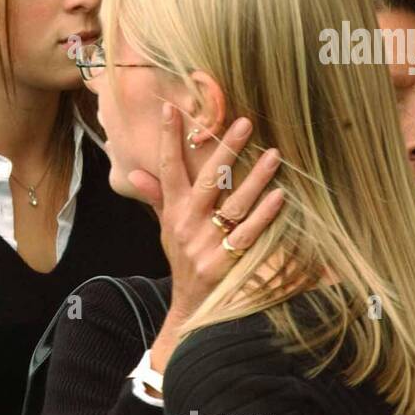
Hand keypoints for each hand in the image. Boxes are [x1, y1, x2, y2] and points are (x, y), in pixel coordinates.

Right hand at [134, 102, 284, 370]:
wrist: (191, 305)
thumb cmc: (182, 258)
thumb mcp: (165, 228)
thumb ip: (156, 197)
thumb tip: (134, 172)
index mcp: (172, 212)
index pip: (167, 169)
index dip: (167, 139)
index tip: (171, 109)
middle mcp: (186, 224)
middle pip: (205, 180)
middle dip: (225, 150)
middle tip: (244, 123)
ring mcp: (205, 243)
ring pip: (232, 204)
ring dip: (255, 179)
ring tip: (274, 154)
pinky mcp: (226, 260)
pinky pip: (248, 233)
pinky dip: (265, 215)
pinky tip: (280, 196)